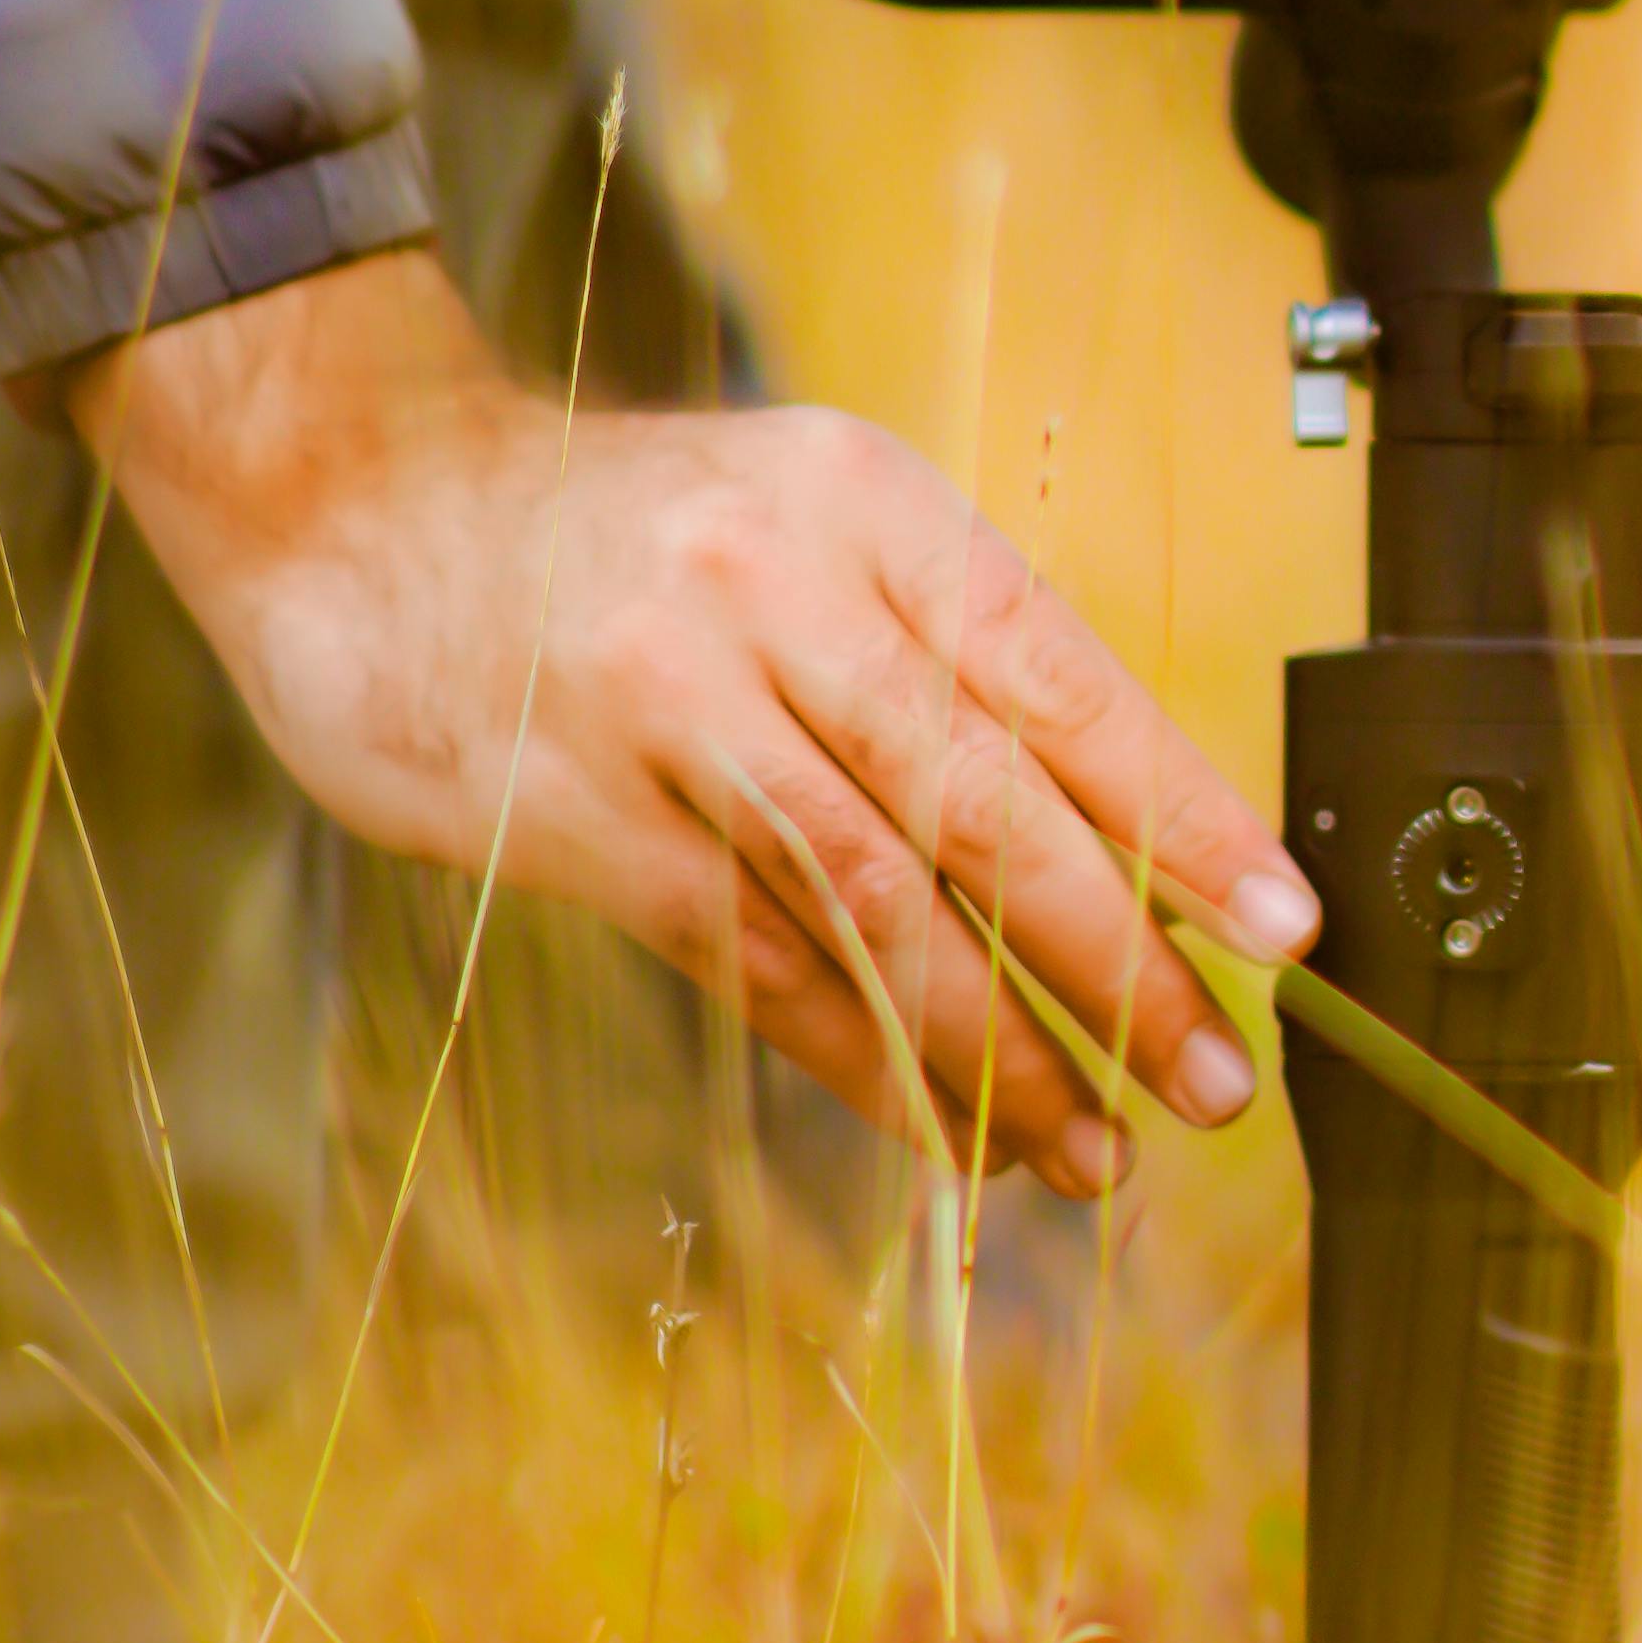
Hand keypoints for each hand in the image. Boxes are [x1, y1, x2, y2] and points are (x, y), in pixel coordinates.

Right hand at [79, 252, 1315, 1195]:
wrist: (360, 510)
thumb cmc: (627, 536)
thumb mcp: (800, 524)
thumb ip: (935, 652)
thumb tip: (1127, 834)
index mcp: (859, 500)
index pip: (1055, 672)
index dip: (1180, 810)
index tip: (1282, 922)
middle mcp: (768, 589)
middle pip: (976, 801)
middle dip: (1115, 957)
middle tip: (1217, 1072)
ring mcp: (664, 707)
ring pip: (869, 902)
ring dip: (999, 1042)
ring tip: (1098, 1142)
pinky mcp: (575, 819)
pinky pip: (754, 961)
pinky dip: (865, 1059)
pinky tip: (951, 1132)